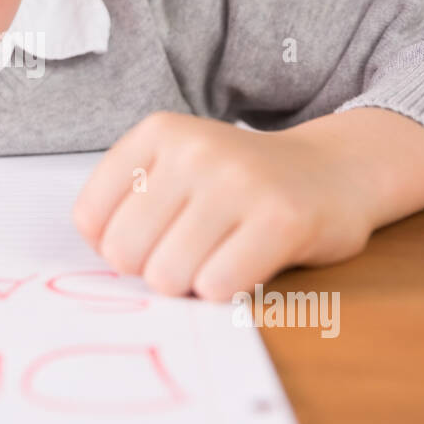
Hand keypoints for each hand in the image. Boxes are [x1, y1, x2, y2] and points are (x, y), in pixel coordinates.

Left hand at [71, 111, 374, 300]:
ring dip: (192, 283)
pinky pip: (219, 286)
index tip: (151, 237)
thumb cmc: (240, 183)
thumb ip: (128, 201)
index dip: (117, 244)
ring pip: (168, 275)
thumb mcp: (175, 167)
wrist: (334, 169)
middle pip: (124, 253)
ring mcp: (238, 181)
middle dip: (153, 268)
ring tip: (220, 256)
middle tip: (190, 252)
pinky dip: (227, 291)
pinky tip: (246, 265)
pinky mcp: (281, 219)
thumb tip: (99, 256)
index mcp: (157, 132)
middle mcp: (194, 150)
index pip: (89, 218)